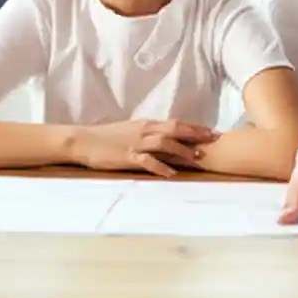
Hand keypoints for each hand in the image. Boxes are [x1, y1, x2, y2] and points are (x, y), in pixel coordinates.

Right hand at [70, 119, 219, 176]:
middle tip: (214, 141)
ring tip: (196, 158)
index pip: (176, 123)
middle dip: (196, 134)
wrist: (84, 140)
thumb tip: (168, 139)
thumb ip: (150, 134)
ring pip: (164, 143)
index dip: (196, 127)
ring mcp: (136, 143)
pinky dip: (160, 166)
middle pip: (175, 129)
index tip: (213, 132)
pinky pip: (146, 161)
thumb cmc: (107, 137)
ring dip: (181, 150)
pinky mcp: (127, 156)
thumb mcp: (132, 131)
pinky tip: (171, 173)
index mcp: (147, 124)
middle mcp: (145, 131)